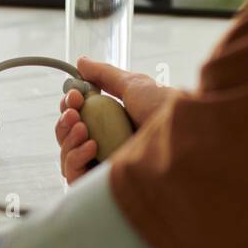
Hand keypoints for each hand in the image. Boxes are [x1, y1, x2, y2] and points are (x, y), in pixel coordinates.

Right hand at [55, 56, 172, 183]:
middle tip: (75, 112)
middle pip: (67, 138)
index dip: (70, 107)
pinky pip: (74, 177)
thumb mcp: (133, 84)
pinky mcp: (104, 185)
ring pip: (67, 158)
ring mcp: (105, 167)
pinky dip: (75, 159)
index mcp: (112, 125)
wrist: (182, 131)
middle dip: (65, 121)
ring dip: (67, 138)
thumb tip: (81, 62)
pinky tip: (91, 146)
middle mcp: (107, 146)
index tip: (75, 96)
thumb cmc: (164, 108)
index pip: (78, 119)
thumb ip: (104, 74)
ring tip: (83, 129)